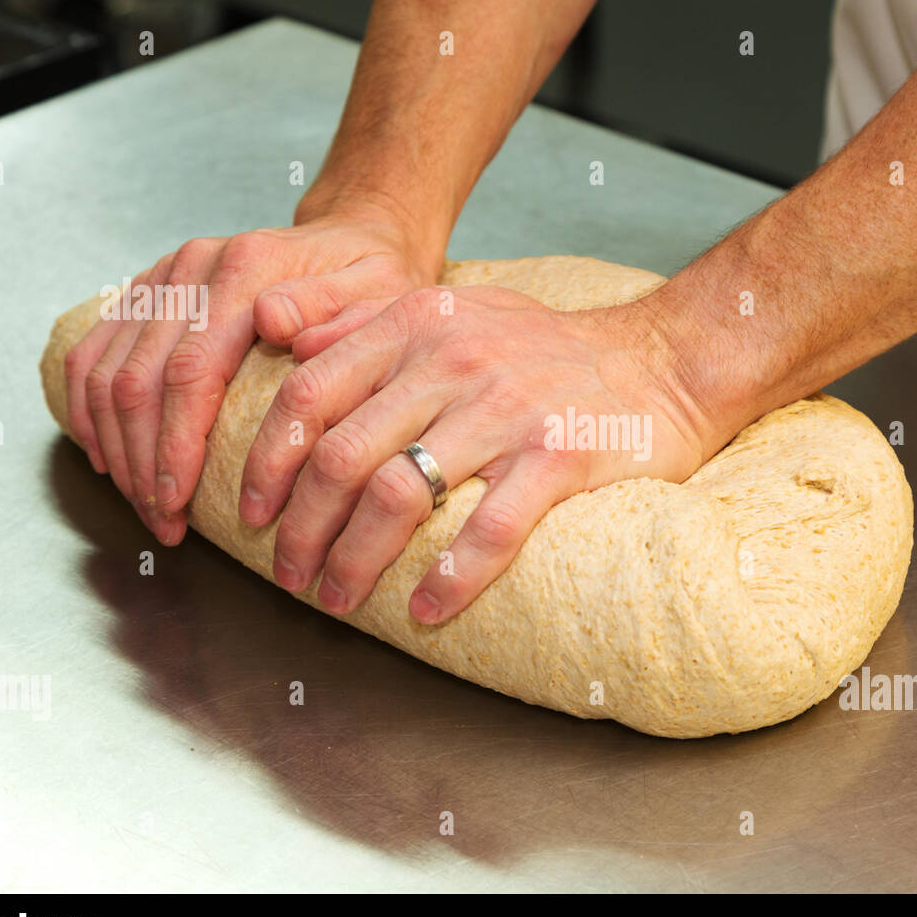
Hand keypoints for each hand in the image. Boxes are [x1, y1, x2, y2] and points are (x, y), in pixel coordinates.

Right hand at [62, 199, 441, 543]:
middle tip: (163, 521)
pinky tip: (109, 458)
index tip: (177, 503)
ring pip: (105, 373)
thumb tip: (273, 320)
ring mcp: (162, 277)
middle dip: (143, 464)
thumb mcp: (378, 290)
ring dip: (116, 448)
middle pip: (138, 381)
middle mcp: (192, 268)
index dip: (175, 448)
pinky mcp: (146, 291)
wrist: (352, 236)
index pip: (189, 373)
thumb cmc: (372, 278)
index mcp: (245, 270)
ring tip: (143, 503)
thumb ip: (332, 308)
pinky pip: (93, 354)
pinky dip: (91, 412)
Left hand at [238, 285, 709, 623]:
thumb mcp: (456, 308)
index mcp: (418, 324)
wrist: (663, 361)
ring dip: (356, 559)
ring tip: (339, 599)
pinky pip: (491, 528)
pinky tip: (427, 609)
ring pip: (400, 494)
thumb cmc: (551, 349)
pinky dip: (451, 577)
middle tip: (289, 575)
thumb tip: (285, 343)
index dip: (267, 462)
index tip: (253, 514)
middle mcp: (454, 360)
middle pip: (342, 454)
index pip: (309, 394)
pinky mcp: (559, 455)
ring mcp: (507, 408)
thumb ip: (367, 321)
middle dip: (301, 528)